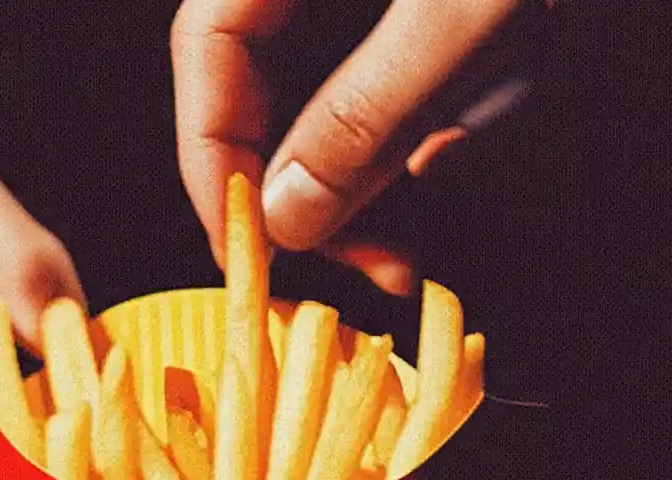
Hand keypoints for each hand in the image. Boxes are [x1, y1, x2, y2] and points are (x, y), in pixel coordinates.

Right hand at [172, 0, 538, 294]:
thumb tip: (286, 215)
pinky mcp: (424, 7)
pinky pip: (397, 74)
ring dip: (371, 170)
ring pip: (334, 88)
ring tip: (408, 244)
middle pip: (268, 77)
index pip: (210, 46)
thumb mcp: (461, 12)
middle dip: (307, 179)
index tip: (246, 244)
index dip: (212, 154)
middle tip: (352, 261)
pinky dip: (422, 129)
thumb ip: (365, 113)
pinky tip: (446, 171)